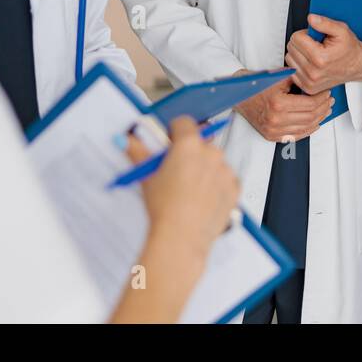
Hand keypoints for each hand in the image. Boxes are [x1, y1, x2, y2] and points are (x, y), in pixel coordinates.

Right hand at [127, 117, 239, 264]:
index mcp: (188, 144)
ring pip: (213, 162)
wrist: (182, 238)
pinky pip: (225, 179)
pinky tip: (201, 199)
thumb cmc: (165, 208)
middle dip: (189, 153)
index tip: (169, 143)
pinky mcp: (234, 188)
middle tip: (176, 171)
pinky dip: (216, 186)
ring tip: (188, 191)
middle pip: (200, 142)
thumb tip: (128, 140)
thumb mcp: (147, 177)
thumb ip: (138, 153)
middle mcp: (210, 153)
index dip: (174, 132)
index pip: (183, 122)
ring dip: (204, 169)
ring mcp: (225, 170)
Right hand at [235, 76, 333, 142]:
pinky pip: (295, 137)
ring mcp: (273, 130)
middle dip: (324, 108)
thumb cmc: (256, 83)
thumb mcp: (278, 76)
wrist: (237, 94)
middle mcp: (276, 120)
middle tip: (329, 100)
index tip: (327, 92)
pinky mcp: (271, 136)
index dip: (322, 98)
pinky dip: (308, 130)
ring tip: (325, 110)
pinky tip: (315, 123)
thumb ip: (297, 78)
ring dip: (319, 119)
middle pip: (310, 117)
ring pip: (305, 128)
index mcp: (278, 103)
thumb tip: (316, 81)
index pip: (310, 104)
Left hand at [285, 14, 361, 94]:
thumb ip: (325, 23)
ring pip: (289, 59)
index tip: (315, 37)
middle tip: (315, 45)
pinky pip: (292, 71)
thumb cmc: (349, 49)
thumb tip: (311, 18)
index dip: (305, 33)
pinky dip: (298, 65)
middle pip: (291, 48)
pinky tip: (310, 63)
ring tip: (313, 54)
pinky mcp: (307, 88)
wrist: (357, 66)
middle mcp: (313, 72)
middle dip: (301, 43)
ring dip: (298, 54)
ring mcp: (310, 82)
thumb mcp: (341, 30)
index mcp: (320, 58)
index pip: (296, 38)